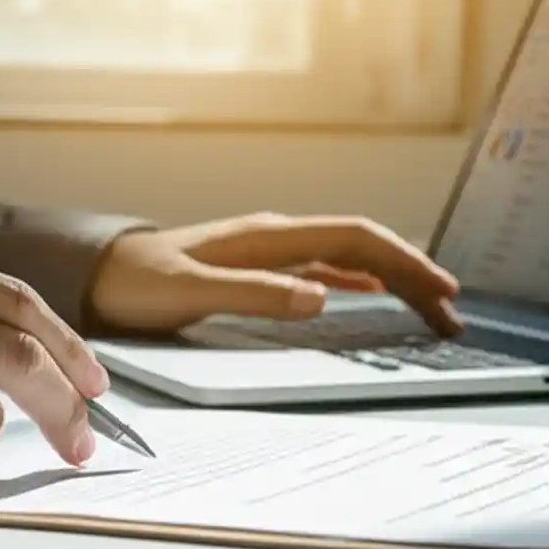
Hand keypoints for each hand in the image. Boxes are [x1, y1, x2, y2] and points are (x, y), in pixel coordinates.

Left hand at [90, 214, 461, 334]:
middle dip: (412, 273)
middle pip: (364, 246)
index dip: (404, 261)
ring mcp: (271, 251)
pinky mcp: (261, 267)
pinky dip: (361, 281)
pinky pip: (328, 267)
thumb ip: (254, 294)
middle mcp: (278, 237)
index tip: (440, 290)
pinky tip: (371, 294)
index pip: (356, 239)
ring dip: (393, 279)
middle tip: (451, 311)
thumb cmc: (136, 282)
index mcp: (270, 238)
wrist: (97, 273)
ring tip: (429, 306)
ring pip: (350, 257)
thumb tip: (320, 297)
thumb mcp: (191, 292)